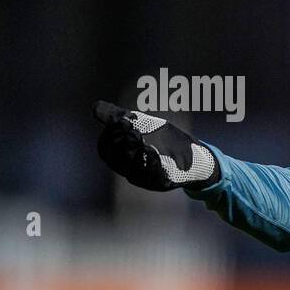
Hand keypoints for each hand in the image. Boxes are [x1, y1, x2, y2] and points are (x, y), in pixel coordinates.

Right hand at [94, 101, 218, 190]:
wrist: (194, 156)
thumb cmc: (164, 139)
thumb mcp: (143, 125)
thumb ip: (120, 117)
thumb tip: (95, 107)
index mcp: (122, 157)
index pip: (105, 149)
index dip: (109, 134)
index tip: (120, 120)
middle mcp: (130, 170)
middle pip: (115, 159)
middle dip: (120, 141)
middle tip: (130, 127)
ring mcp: (145, 178)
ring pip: (131, 169)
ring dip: (133, 150)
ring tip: (138, 134)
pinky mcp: (161, 182)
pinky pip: (152, 176)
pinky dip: (150, 162)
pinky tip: (153, 149)